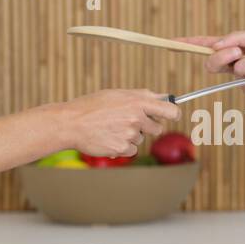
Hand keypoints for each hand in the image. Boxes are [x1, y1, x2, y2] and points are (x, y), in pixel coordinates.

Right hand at [59, 89, 180, 157]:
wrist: (71, 123)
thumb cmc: (93, 106)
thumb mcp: (117, 94)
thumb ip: (142, 96)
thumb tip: (164, 97)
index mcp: (137, 102)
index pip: (170, 110)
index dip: (173, 113)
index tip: (172, 115)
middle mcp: (136, 118)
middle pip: (156, 128)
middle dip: (148, 126)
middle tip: (129, 121)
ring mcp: (129, 134)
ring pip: (141, 138)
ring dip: (130, 135)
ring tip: (111, 127)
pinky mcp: (122, 148)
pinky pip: (131, 149)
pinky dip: (122, 146)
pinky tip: (108, 138)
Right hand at [178, 29, 244, 101]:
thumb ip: (237, 38)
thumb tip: (216, 44)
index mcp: (235, 47)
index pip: (208, 45)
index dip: (190, 44)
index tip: (173, 42)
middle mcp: (235, 63)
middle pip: (212, 61)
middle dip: (222, 55)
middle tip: (238, 51)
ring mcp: (242, 78)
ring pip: (235, 67)